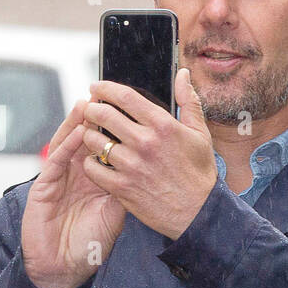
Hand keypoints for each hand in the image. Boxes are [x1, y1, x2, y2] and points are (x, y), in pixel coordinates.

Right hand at [21, 99, 126, 287]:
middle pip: (86, 139)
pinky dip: (67, 145)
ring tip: (90, 103)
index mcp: (95, 178)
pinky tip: (77, 131)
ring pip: (68, 143)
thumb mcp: (117, 212)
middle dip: (96, 118)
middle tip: (107, 95)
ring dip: (78, 124)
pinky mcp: (44, 187)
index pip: (104, 145)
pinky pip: (56, 161)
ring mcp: (59, 178)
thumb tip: (147, 166)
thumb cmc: (91, 243)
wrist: (64, 268)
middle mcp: (76, 174)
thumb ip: (127, 187)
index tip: (129, 110)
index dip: (114, 128)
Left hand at [80, 68, 216, 241]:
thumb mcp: (200, 134)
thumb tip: (183, 74)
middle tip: (89, 109)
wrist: (199, 213)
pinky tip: (95, 161)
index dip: (105, 88)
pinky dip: (89, 162)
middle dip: (91, 108)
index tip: (96, 87)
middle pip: (103, 114)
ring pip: (93, 140)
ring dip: (87, 135)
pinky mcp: (122, 187)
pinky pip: (93, 168)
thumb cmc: (199, 174)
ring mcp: (132, 166)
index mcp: (163, 126)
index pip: (124, 96)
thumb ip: (189, 101)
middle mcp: (145, 143)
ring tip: (90, 135)